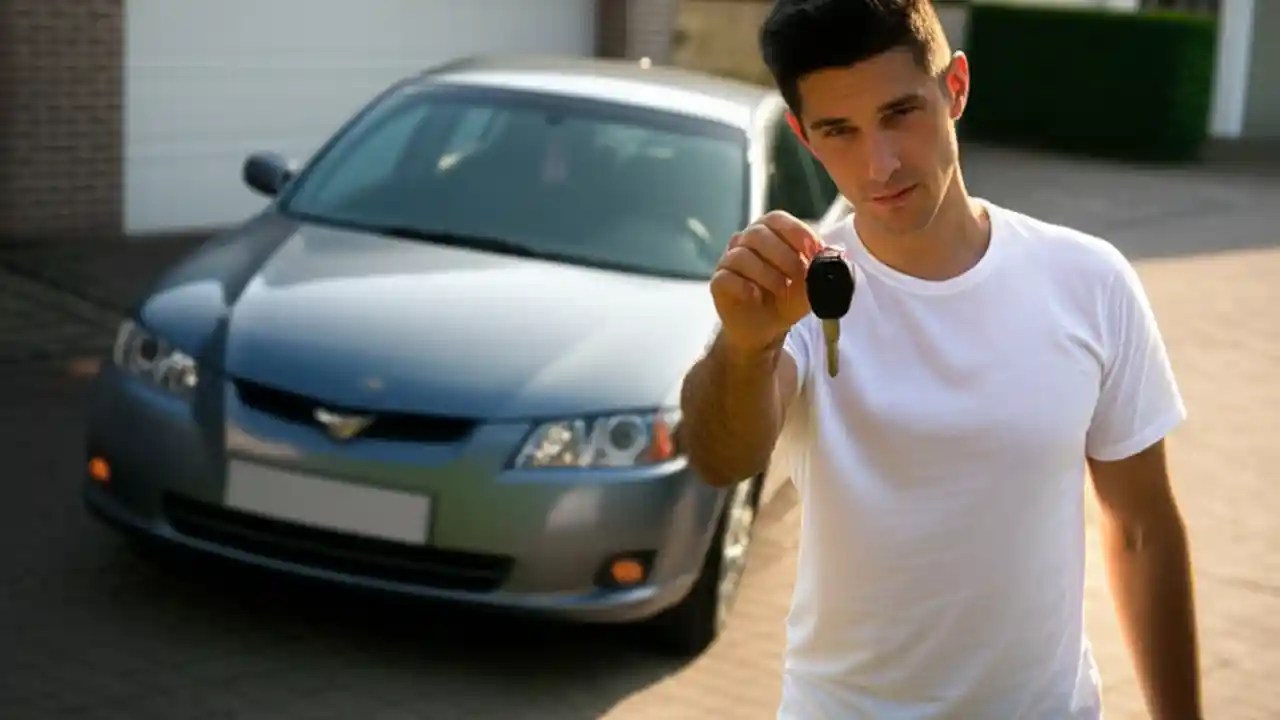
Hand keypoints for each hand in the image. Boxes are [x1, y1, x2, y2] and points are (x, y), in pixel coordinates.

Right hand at [710, 210, 824, 356]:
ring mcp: (729, 261)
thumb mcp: (812, 284)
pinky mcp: (718, 283)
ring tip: (780, 289)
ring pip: (741, 255)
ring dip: (766, 273)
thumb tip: (837, 252)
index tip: (813, 250)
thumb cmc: (788, 299)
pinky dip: (745, 286)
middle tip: (798, 275)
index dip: (796, 232)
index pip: (777, 219)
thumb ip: (823, 267)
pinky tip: (757, 296)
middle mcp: (745, 241)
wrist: (766, 328)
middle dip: (783, 255)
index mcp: (769, 233)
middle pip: (758, 233)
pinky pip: (726, 277)